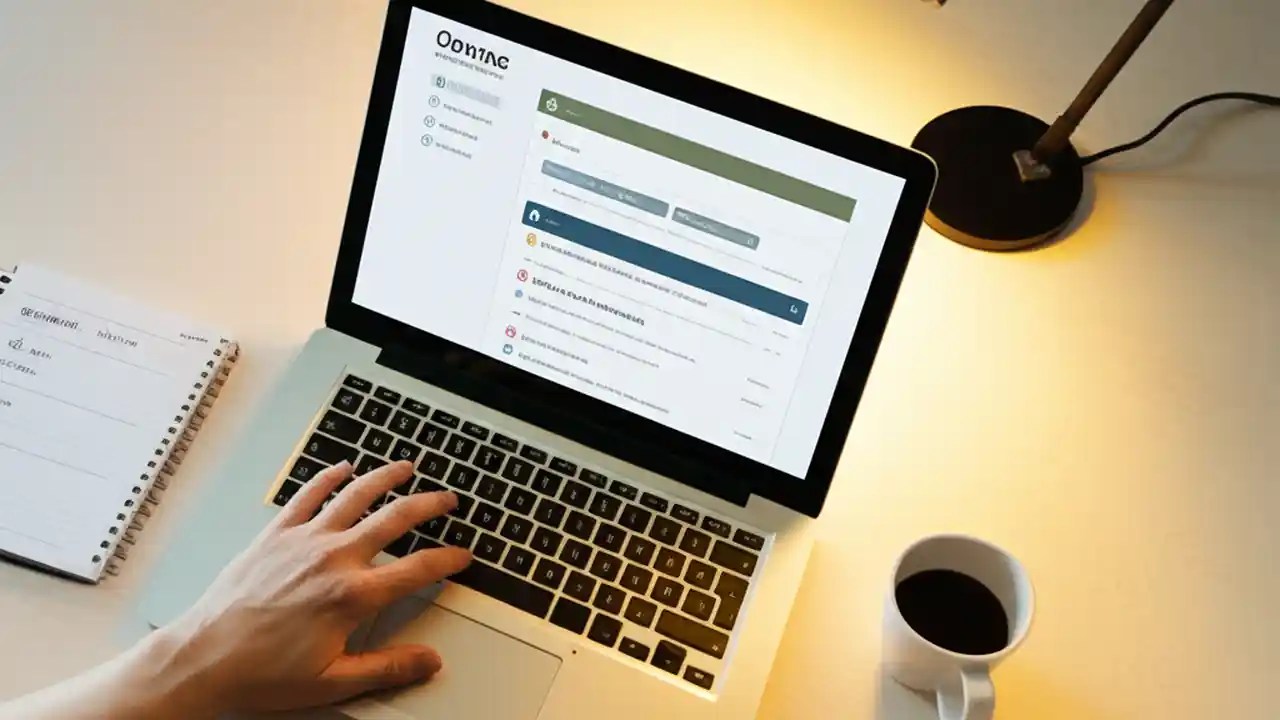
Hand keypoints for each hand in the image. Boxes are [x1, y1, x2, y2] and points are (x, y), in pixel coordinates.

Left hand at [161, 460, 470, 714]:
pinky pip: (308, 494)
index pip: (417, 570)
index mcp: (352, 596)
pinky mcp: (275, 534)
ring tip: (406, 468)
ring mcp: (303, 540)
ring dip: (386, 477)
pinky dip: (329, 477)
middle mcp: (333, 559)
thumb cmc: (260, 672)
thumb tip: (428, 661)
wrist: (203, 658)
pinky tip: (343, 468)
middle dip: (429, 505)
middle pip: (395, 518)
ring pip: (355, 495)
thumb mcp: (333, 681)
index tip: (462, 556)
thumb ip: (387, 668)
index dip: (447, 561)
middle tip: (448, 500)